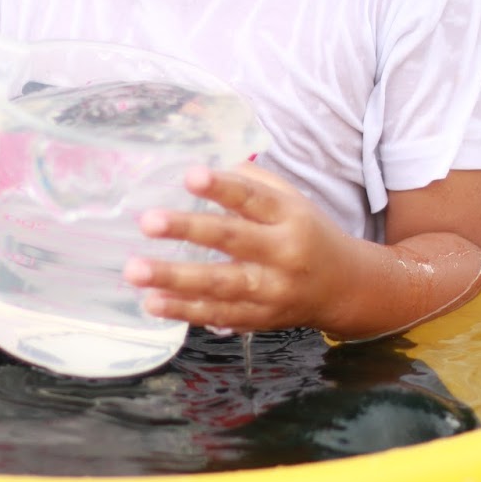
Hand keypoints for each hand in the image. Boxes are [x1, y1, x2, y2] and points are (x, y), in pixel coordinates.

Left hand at [123, 164, 354, 332]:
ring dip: (175, 278)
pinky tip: (152, 302)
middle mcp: (282, 253)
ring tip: (135, 270)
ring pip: (221, 284)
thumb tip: (205, 163)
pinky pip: (218, 314)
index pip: (253, 197)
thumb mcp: (292, 201)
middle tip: (147, 221)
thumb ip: (252, 183)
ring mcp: (271, 290)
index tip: (190, 175)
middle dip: (188, 230)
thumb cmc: (307, 234)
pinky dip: (184, 311)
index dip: (221, 186)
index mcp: (290, 216)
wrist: (345, 288)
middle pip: (232, 239)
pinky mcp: (259, 318)